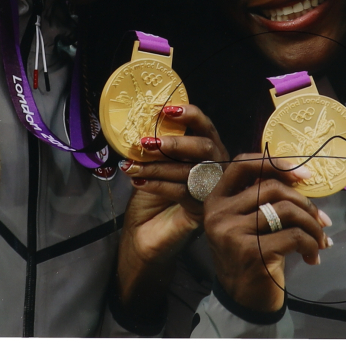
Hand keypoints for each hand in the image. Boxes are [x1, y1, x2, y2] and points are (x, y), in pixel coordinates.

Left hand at [115, 104, 228, 314]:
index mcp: (204, 152)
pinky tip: (139, 181)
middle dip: (176, 143)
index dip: (190, 115)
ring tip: (131, 165)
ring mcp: (210, 191)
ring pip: (189, 171)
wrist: (144, 236)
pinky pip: (182, 192)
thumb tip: (142, 125)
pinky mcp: (201, 212)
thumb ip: (156, 147)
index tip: (166, 110)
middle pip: (205, 148)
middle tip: (148, 143)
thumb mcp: (153, 165)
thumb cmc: (150, 197)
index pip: (206, 127)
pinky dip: (158, 184)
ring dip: (157, 165)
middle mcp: (214, 169)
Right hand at [203, 153, 332, 314]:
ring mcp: (233, 233)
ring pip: (286, 210)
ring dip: (312, 225)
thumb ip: (260, 198)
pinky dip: (311, 244)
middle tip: (321, 219)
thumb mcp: (246, 222)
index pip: (243, 164)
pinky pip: (294, 236)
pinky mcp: (252, 253)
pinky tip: (313, 255)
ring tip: (320, 239)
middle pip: (272, 188)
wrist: (243, 301)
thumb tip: (299, 176)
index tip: (304, 175)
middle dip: (304, 202)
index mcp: (216, 200)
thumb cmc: (250, 256)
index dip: (275, 163)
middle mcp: (219, 213)